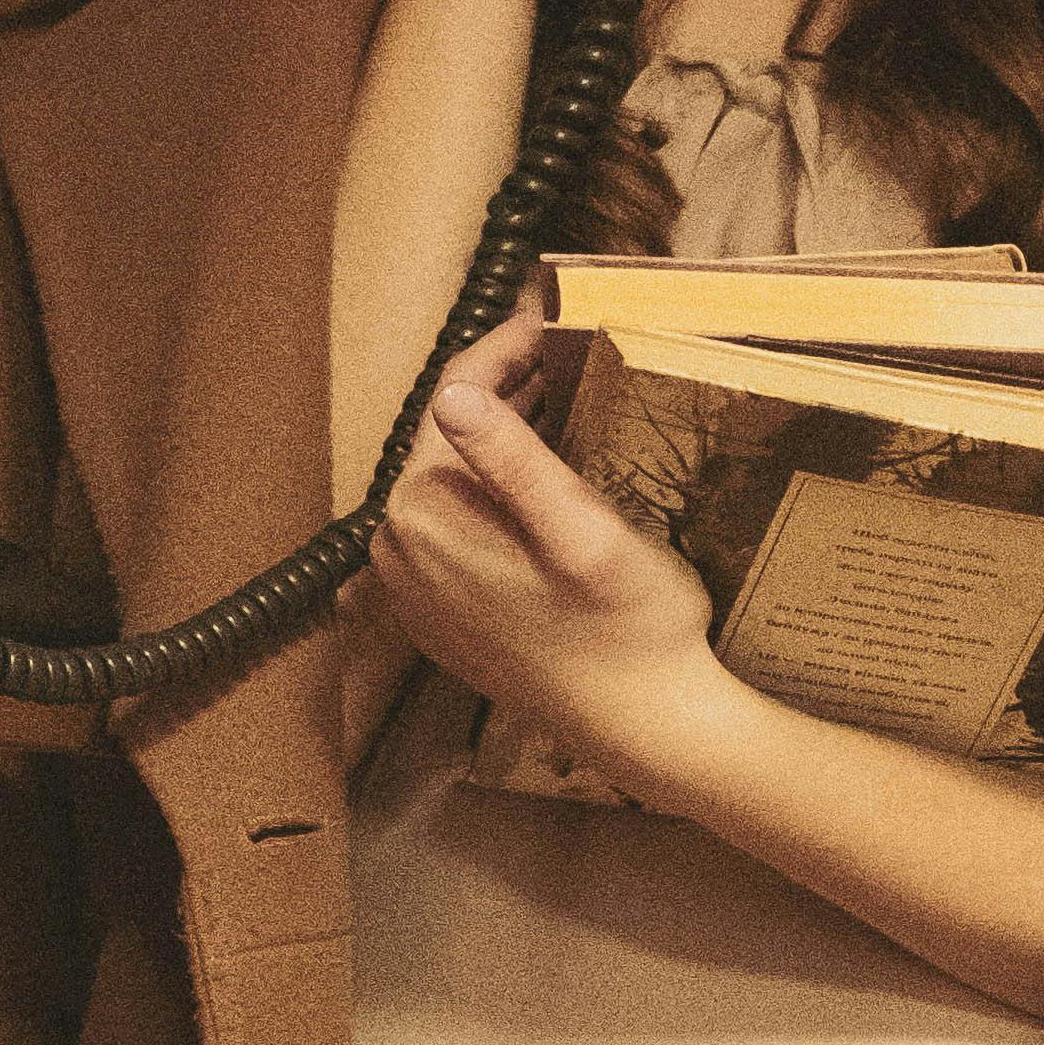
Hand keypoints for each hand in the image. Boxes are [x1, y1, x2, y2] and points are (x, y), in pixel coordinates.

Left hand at [365, 311, 737, 796]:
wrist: (645, 729)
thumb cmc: (632, 630)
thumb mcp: (585, 534)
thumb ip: (514, 461)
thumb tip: (454, 394)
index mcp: (423, 516)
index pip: (454, 396)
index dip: (505, 347)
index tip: (553, 315)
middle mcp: (399, 550)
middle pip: (449, 439)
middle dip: (505, 390)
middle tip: (568, 353)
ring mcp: (414, 588)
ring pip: (453, 481)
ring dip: (502, 440)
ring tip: (563, 402)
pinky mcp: (440, 615)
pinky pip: (458, 529)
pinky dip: (495, 494)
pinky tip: (544, 482)